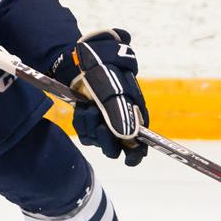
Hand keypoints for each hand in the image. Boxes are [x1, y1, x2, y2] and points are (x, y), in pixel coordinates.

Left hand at [55, 30, 147, 165]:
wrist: (81, 60)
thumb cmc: (103, 72)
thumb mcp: (113, 91)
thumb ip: (121, 115)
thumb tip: (128, 137)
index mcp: (135, 114)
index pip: (140, 143)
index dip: (136, 153)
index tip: (129, 160)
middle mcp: (121, 122)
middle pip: (116, 147)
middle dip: (106, 139)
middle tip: (99, 125)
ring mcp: (104, 122)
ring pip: (98, 142)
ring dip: (90, 127)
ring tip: (88, 108)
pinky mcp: (89, 122)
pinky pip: (85, 135)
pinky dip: (81, 124)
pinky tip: (81, 109)